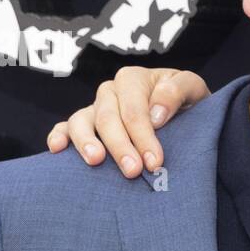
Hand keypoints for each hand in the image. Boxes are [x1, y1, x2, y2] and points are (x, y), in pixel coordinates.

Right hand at [46, 66, 209, 176]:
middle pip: (108, 118)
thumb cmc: (186, 102)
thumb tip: (155, 114)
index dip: (143, 135)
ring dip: (86, 142)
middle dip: (120, 146)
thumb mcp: (192, 89)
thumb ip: (177, 92)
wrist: (183, 114)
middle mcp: (110, 92)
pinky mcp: (84, 124)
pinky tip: (57, 149)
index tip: (154, 162)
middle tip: (133, 171)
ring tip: (96, 162)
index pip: (134, 109)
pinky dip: (58, 136)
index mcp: (133, 79)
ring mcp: (94, 108)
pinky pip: (65, 127)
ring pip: (81, 121)